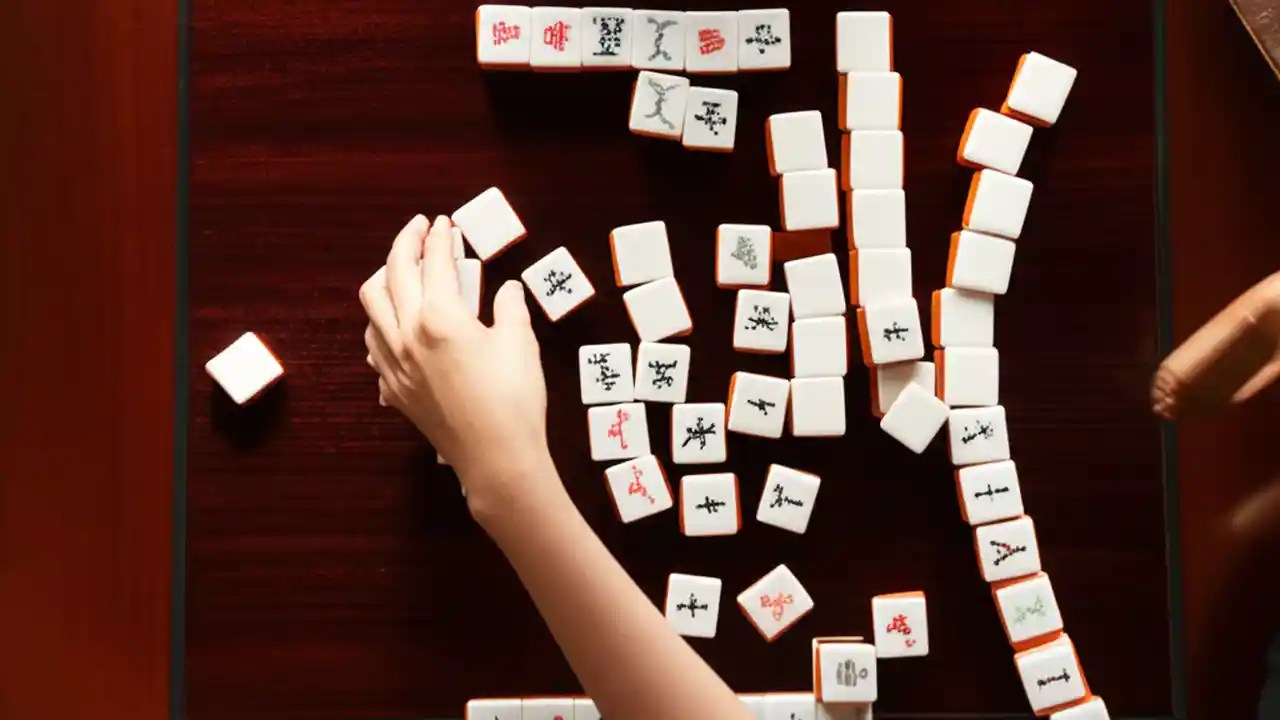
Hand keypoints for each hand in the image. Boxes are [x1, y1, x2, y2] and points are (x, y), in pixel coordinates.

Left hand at [359, 214, 553, 520]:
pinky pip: (374, 346)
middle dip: (404, 244)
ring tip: (403, 274)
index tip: (444, 223)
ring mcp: (394, 364)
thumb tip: (507, 290)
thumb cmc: (514, 400)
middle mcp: (407, 335)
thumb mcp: (520, 343)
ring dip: (384, 282)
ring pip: (371, 309)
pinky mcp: (394, 389)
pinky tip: (397, 327)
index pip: (433, 262)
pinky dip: (381, 325)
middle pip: (391, 274)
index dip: (439, 237)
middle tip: (419, 230)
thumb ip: (509, 308)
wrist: (496, 459)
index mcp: (440, 317)